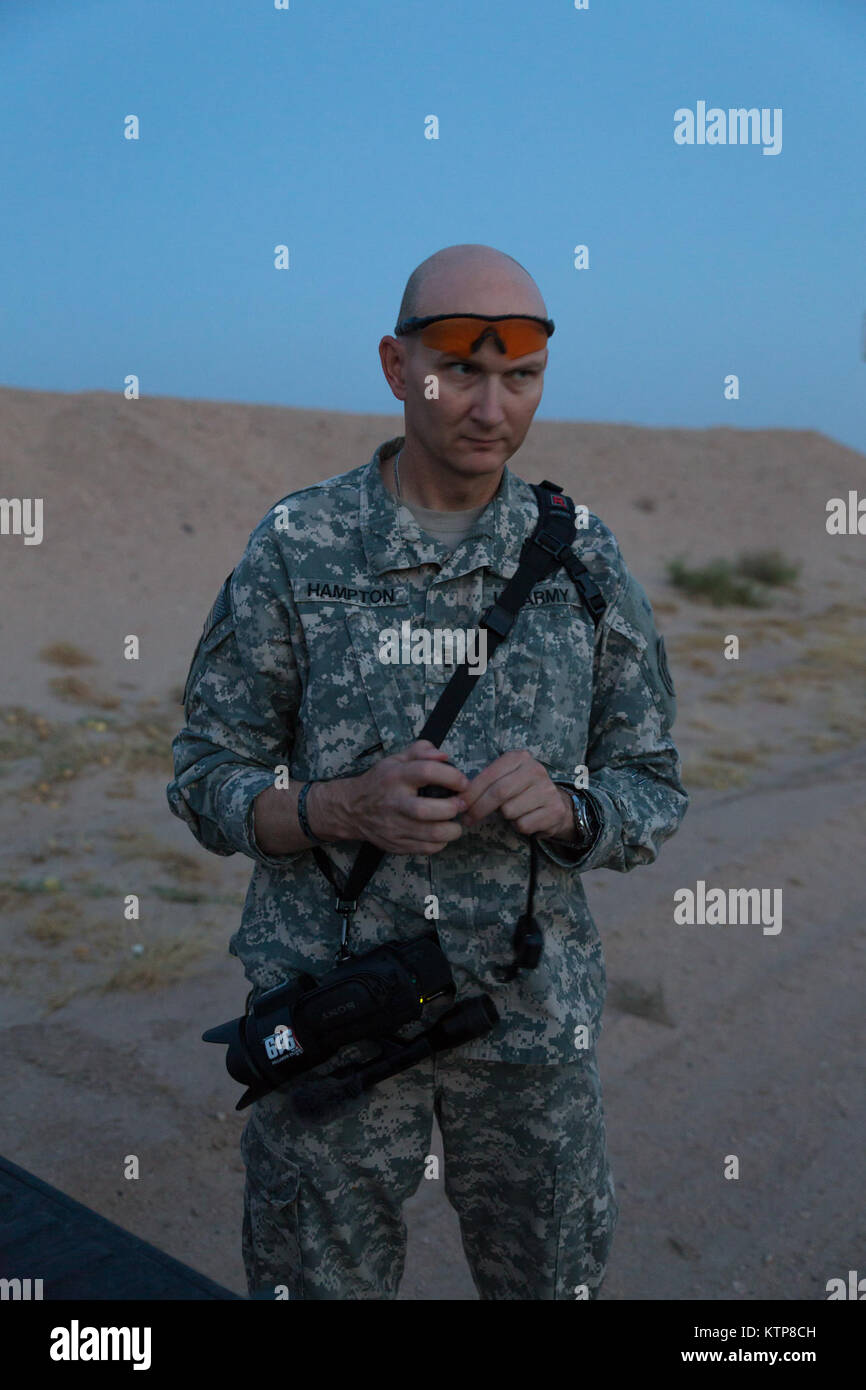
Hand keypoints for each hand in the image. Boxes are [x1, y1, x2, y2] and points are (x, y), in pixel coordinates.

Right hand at [345, 740, 469, 854]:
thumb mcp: (396, 759)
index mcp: (396, 776)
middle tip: (461, 804)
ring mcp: (394, 826)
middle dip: (452, 808)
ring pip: (430, 833)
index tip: (462, 782)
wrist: (352, 809)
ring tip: (455, 823)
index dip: (451, 777)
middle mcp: (394, 802)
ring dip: (451, 829)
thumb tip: (444, 756)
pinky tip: (441, 834)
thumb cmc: (380, 782)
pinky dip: (441, 842)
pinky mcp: (396, 844)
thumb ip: (421, 751)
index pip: (426, 772)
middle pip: (427, 810)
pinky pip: (426, 848)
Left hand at [459, 750, 573, 838]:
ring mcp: (547, 790)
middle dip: (479, 809)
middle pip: (499, 793)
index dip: (471, 792)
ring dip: (504, 817)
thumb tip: (458, 798)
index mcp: (519, 758)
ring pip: (510, 811)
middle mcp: (536, 770)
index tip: (459, 805)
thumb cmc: (521, 791)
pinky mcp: (554, 811)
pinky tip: (525, 818)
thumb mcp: (505, 777)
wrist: (556, 804)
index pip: (490, 776)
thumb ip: (485, 782)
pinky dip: (518, 826)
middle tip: (468, 819)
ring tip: (511, 812)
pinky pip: (523, 824)